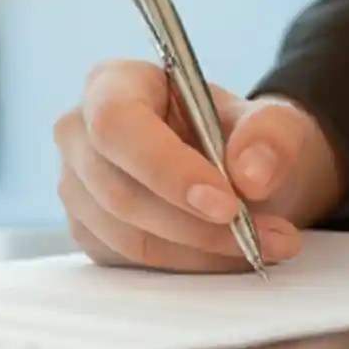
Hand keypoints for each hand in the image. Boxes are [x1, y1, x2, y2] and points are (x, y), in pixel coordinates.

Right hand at [54, 59, 344, 272]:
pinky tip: (227, 254)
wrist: (234, 171)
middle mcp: (79, 133)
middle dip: (195, 224)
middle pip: (117, 191)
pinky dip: (187, 265)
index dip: (166, 168)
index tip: (226, 204)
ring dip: (200, 251)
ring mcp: (76, 186)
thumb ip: (271, 135)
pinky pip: (130, 261)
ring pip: (126, 235)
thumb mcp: (273, 121)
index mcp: (112, 84)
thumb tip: (251, 174)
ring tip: (262, 245)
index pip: (117, 124)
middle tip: (264, 236)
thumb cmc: (240, 136)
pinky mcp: (87, 230)